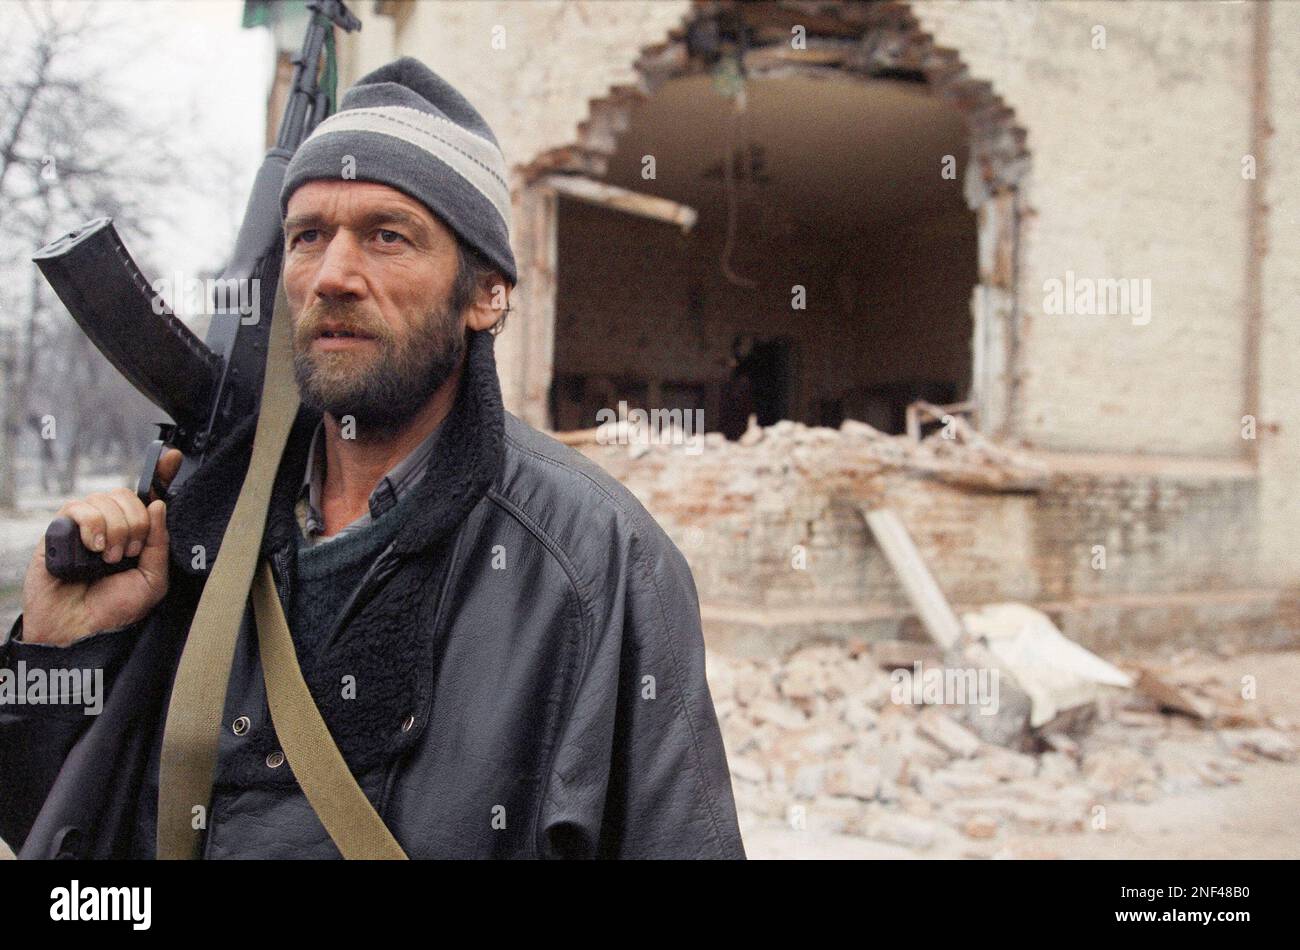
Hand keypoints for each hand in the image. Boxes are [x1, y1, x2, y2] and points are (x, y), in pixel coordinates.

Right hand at [20, 449, 181, 646]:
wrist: (79, 629)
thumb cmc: (114, 608)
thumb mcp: (152, 580)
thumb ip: (160, 543)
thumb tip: (158, 504)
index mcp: (135, 532)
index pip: (148, 495)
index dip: (160, 473)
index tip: (172, 457)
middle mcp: (110, 523)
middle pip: (129, 495)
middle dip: (137, 524)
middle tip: (130, 553)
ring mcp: (84, 524)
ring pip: (107, 499)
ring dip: (116, 530)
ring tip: (109, 559)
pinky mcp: (59, 528)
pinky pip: (80, 508)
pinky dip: (93, 526)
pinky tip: (94, 548)